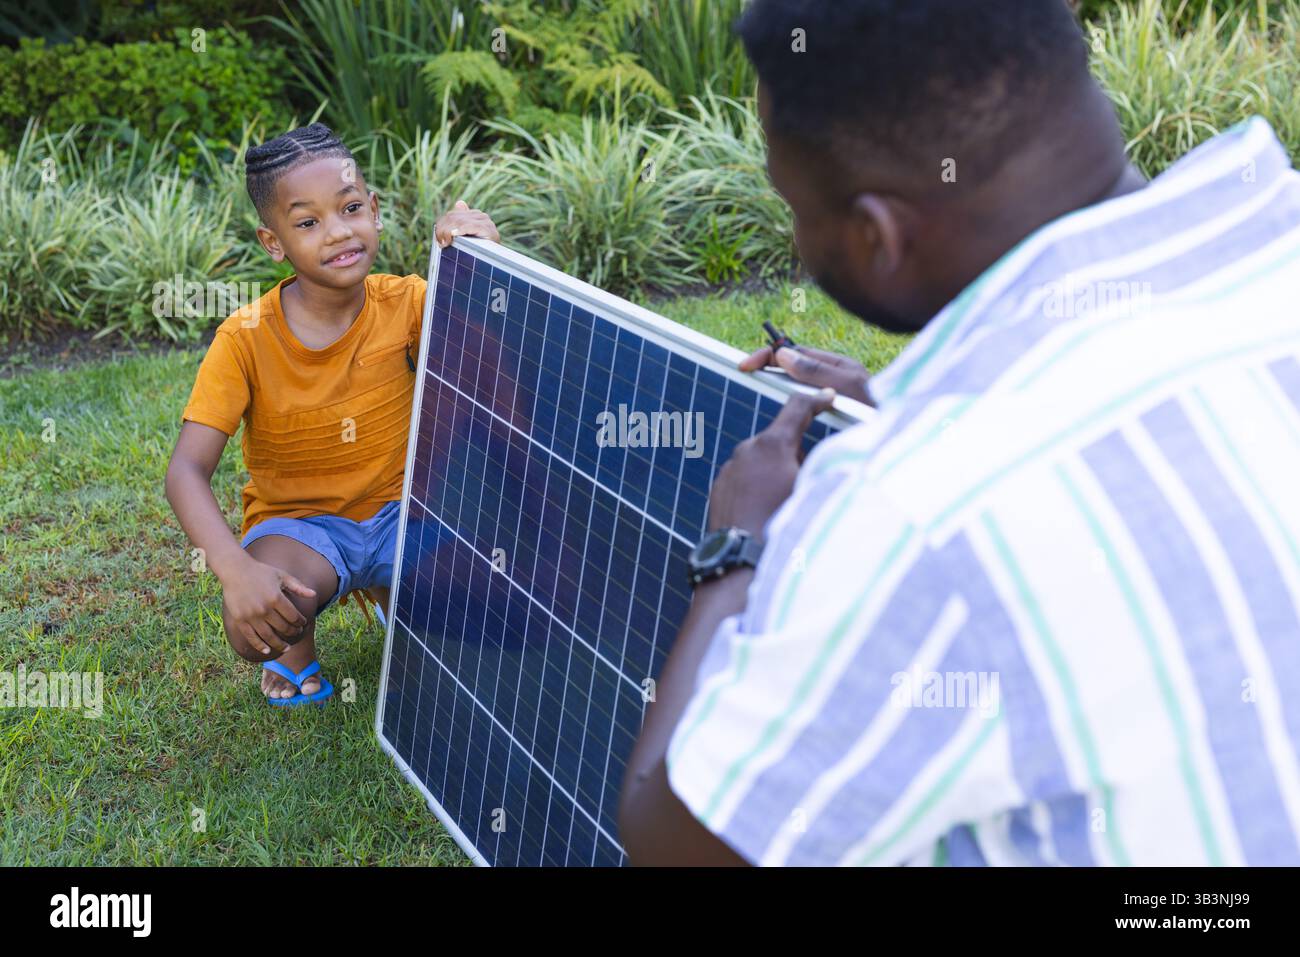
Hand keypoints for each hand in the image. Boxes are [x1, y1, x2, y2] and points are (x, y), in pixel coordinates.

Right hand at [221, 557, 314, 654]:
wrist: (235, 570)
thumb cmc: (261, 572)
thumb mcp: (282, 575)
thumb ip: (298, 586)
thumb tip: (314, 594)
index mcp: (276, 598)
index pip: (293, 616)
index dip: (300, 622)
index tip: (303, 624)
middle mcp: (264, 609)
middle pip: (283, 628)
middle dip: (293, 632)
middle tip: (297, 633)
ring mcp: (251, 616)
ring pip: (269, 636)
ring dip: (279, 644)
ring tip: (287, 648)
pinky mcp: (240, 620)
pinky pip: (251, 637)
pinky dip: (260, 646)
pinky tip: (267, 651)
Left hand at [435, 199, 499, 247]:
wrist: (495, 262)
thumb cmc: (480, 252)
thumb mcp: (467, 237)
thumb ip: (461, 223)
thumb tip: (459, 203)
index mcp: (475, 215)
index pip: (452, 215)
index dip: (442, 226)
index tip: (438, 239)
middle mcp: (481, 216)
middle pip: (454, 218)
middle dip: (443, 230)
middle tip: (440, 243)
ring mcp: (485, 222)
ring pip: (459, 222)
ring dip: (449, 232)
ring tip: (445, 243)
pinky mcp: (487, 228)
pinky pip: (470, 226)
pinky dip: (460, 230)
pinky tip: (454, 235)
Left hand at [707, 387, 836, 535]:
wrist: (741, 561)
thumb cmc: (781, 527)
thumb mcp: (811, 489)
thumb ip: (818, 462)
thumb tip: (824, 454)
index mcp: (772, 445)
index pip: (797, 408)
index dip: (816, 400)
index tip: (827, 397)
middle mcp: (746, 450)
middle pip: (780, 440)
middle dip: (794, 454)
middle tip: (803, 483)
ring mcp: (729, 469)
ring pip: (761, 460)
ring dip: (774, 472)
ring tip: (780, 505)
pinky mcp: (719, 487)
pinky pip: (744, 478)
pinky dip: (756, 487)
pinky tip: (762, 512)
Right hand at [739, 343, 873, 407]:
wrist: (897, 442)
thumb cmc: (880, 412)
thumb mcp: (849, 387)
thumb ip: (817, 371)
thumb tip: (782, 356)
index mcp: (835, 366)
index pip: (794, 353)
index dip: (767, 356)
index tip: (745, 365)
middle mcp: (830, 379)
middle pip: (790, 368)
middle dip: (766, 368)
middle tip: (742, 373)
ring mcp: (827, 398)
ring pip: (792, 388)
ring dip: (774, 388)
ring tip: (752, 391)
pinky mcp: (826, 418)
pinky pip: (799, 408)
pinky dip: (785, 408)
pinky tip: (776, 418)